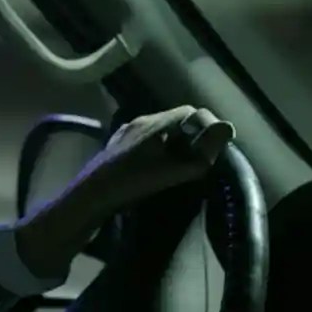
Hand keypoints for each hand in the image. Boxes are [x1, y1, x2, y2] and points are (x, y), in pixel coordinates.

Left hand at [16, 105, 234, 274]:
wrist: (87, 199)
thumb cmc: (129, 184)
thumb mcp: (171, 171)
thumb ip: (199, 153)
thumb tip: (225, 130)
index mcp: (153, 123)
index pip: (191, 113)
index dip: (207, 127)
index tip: (216, 147)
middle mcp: (139, 122)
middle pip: (176, 120)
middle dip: (193, 135)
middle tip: (203, 157)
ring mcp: (125, 134)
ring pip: (160, 131)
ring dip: (176, 143)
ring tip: (184, 165)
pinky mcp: (116, 148)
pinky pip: (146, 141)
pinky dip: (159, 150)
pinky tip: (159, 169)